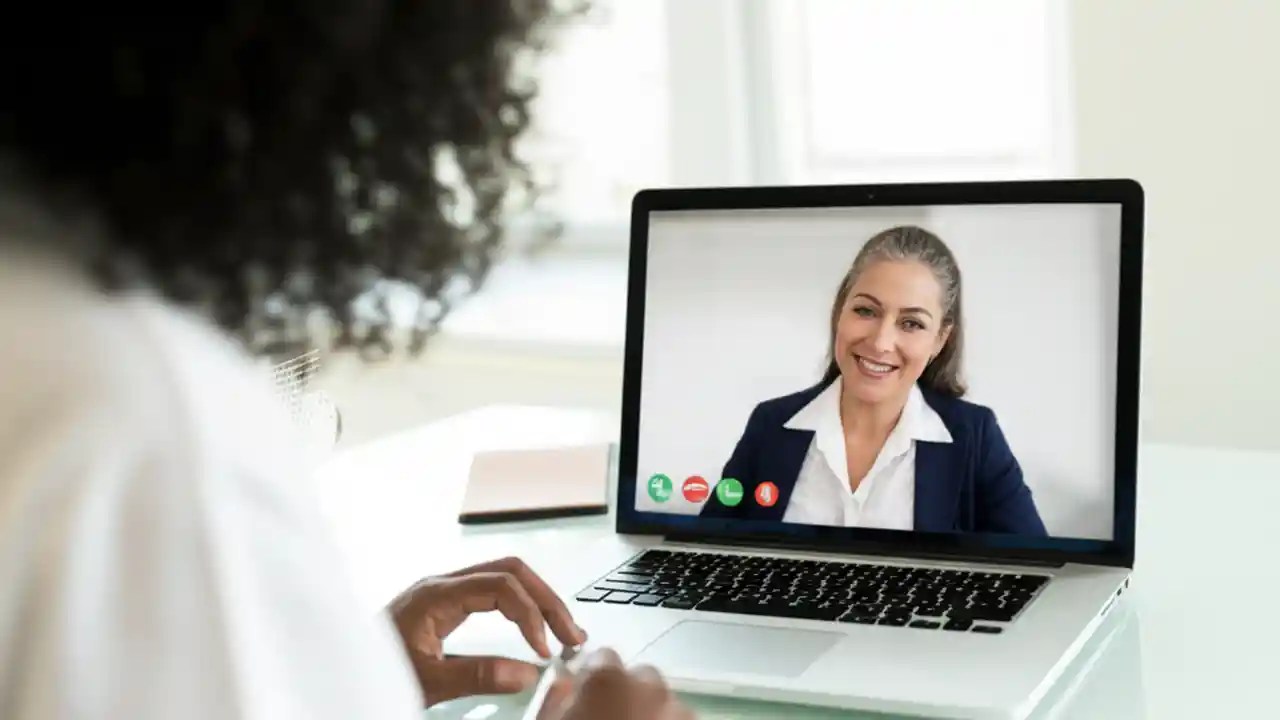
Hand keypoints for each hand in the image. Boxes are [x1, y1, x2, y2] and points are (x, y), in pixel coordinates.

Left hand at [388, 556, 586, 705]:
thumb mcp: (426, 680)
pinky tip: (534, 626)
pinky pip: (494, 591)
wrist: (340, 666)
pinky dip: (521, 605)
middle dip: (546, 601)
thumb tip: (527, 674)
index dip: (530, 614)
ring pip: (507, 577)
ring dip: (538, 600)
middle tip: (571, 634)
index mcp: (437, 593)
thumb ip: (476, 676)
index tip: (544, 648)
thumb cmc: (373, 669)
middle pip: (512, 571)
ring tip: (564, 630)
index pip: (502, 586)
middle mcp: (443, 584)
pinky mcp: (446, 603)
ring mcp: (445, 590)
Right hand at [536, 648, 694, 719]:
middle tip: (610, 717)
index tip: (586, 694)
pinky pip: (679, 719)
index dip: (592, 676)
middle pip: (639, 677)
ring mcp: (678, 712)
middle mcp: (649, 688)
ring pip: (663, 701)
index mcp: (609, 680)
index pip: (602, 657)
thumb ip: (557, 698)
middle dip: (627, 692)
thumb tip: (566, 684)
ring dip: (650, 711)